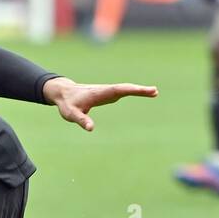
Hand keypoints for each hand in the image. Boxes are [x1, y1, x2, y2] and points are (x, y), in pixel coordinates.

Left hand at [43, 76, 157, 131]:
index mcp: (98, 93)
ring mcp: (107, 91)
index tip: (141, 90)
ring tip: (154, 92)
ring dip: (139, 89)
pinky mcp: (107, 94)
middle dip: (139, 89)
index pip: (116, 90)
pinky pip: (123, 91)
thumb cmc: (67, 104)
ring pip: (125, 89)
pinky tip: (142, 92)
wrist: (63, 92)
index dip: (129, 90)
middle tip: (155, 91)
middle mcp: (105, 90)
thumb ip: (81, 120)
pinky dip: (133, 91)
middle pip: (125, 88)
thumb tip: (91, 129)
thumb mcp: (71, 114)